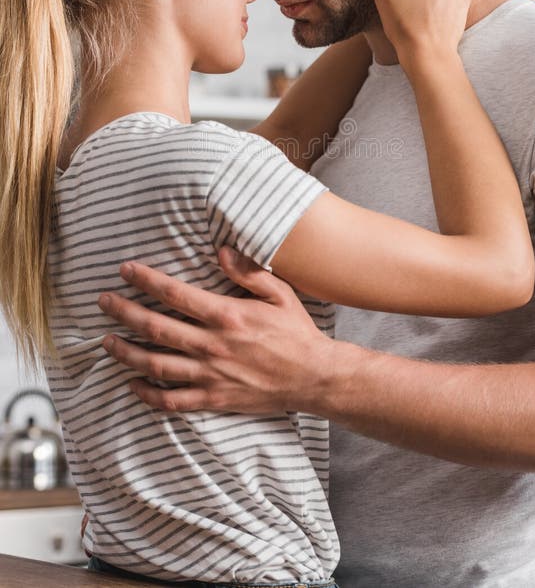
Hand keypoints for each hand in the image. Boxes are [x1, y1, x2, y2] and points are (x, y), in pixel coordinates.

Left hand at [98, 252, 331, 413]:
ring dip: (126, 352)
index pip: (176, 294)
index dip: (146, 280)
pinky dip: (147, 394)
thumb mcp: (279, 293)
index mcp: (227, 316)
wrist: (314, 378)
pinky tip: (132, 383)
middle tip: (103, 301)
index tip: (125, 269)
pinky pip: (172, 400)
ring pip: (156, 364)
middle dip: (124, 312)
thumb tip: (221, 251)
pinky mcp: (214, 399)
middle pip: (156, 327)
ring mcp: (211, 375)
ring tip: (106, 341)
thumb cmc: (296, 333)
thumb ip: (248, 272)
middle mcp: (213, 346)